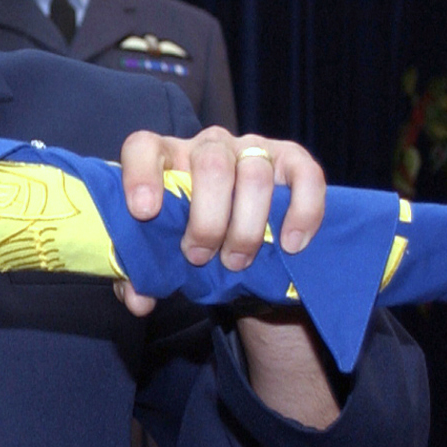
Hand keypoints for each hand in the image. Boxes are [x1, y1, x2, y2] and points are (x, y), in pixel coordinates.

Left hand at [111, 128, 324, 315]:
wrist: (240, 240)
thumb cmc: (192, 240)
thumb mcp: (163, 256)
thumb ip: (141, 276)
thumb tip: (140, 300)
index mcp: (167, 160)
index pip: (145, 147)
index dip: (141, 174)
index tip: (144, 212)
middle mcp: (209, 146)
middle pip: (212, 165)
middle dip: (207, 221)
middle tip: (199, 257)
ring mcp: (253, 150)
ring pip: (255, 175)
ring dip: (247, 228)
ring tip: (237, 263)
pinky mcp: (292, 160)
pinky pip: (306, 176)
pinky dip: (302, 213)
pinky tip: (291, 244)